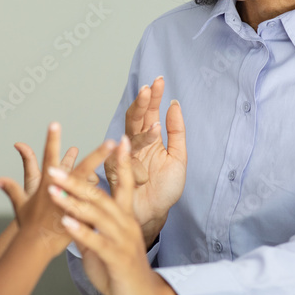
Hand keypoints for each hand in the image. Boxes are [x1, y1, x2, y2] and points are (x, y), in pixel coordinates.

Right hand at [0, 123, 115, 255]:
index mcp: (47, 184)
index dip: (51, 140)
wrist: (35, 246)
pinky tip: (122, 192)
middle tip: (111, 141)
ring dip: (110, 176)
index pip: (49, 157)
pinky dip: (108, 198)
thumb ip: (11, 188)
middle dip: (97, 154)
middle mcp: (61, 190)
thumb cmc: (28, 224)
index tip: (55, 123)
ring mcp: (73, 203)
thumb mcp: (20, 203)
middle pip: (81, 169)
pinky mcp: (81, 216)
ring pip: (95, 186)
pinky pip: (96, 206)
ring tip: (121, 162)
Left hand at [48, 136, 178, 294]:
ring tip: (53, 192)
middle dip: (76, 180)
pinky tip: (66, 223)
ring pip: (97, 215)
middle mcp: (126, 224)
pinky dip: (80, 231)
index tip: (117, 138)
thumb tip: (74, 216)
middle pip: (101, 196)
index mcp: (124, 217)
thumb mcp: (105, 244)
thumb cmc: (122, 270)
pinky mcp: (117, 258)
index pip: (124, 183)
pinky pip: (97, 242)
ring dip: (73, 202)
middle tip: (54, 168)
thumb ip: (92, 228)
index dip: (121, 161)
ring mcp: (123, 241)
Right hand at [105, 76, 186, 246]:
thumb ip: (176, 132)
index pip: (149, 112)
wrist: (154, 214)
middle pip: (135, 117)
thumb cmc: (164, 189)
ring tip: (153, 117)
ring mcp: (123, 155)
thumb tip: (174, 104)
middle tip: (148, 88)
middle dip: (142, 102)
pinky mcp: (115, 169)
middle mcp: (134, 143)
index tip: (159, 80)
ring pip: (129, 132)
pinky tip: (144, 137)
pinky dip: (133, 149)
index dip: (153, 97)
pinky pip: (122, 156)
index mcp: (148, 138)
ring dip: (141, 123)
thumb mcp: (178, 157)